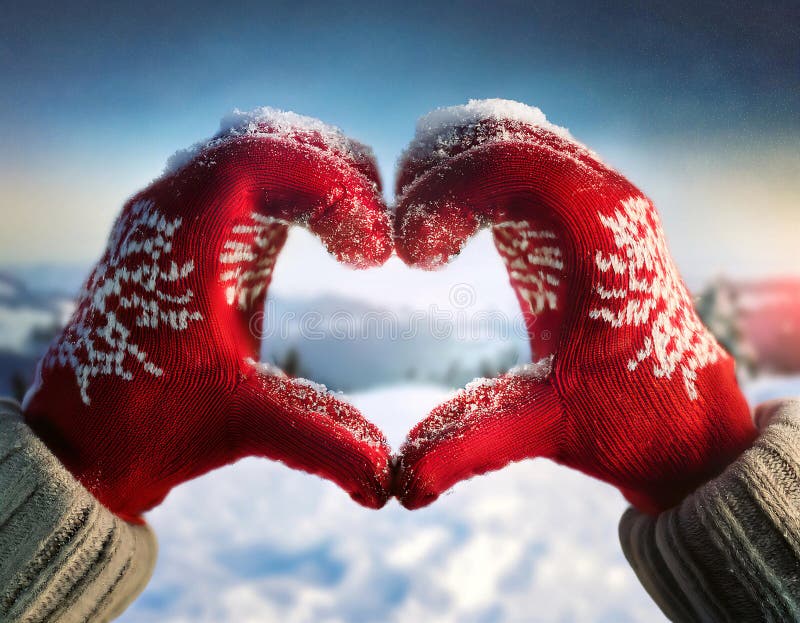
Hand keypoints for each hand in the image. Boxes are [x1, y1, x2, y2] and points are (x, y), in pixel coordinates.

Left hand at [23, 108, 393, 521]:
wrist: (83, 442)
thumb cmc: (148, 426)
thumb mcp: (241, 425)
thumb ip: (321, 439)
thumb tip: (390, 483)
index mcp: (179, 236)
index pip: (261, 158)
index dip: (332, 186)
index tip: (375, 248)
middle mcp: (170, 209)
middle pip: (261, 138)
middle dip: (334, 169)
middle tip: (377, 225)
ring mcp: (174, 216)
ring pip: (251, 149)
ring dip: (312, 174)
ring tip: (358, 226)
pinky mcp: (185, 235)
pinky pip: (243, 179)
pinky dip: (290, 190)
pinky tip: (324, 232)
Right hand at [393, 99, 756, 512]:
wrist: (684, 419)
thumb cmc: (632, 418)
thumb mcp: (550, 427)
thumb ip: (473, 441)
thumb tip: (398, 485)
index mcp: (605, 231)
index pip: (513, 160)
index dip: (444, 191)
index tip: (409, 252)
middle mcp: (603, 198)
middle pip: (503, 134)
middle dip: (435, 172)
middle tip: (398, 235)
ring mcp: (590, 201)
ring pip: (506, 139)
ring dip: (447, 170)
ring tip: (413, 232)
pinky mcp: (570, 218)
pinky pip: (512, 165)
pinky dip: (465, 181)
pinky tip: (439, 232)